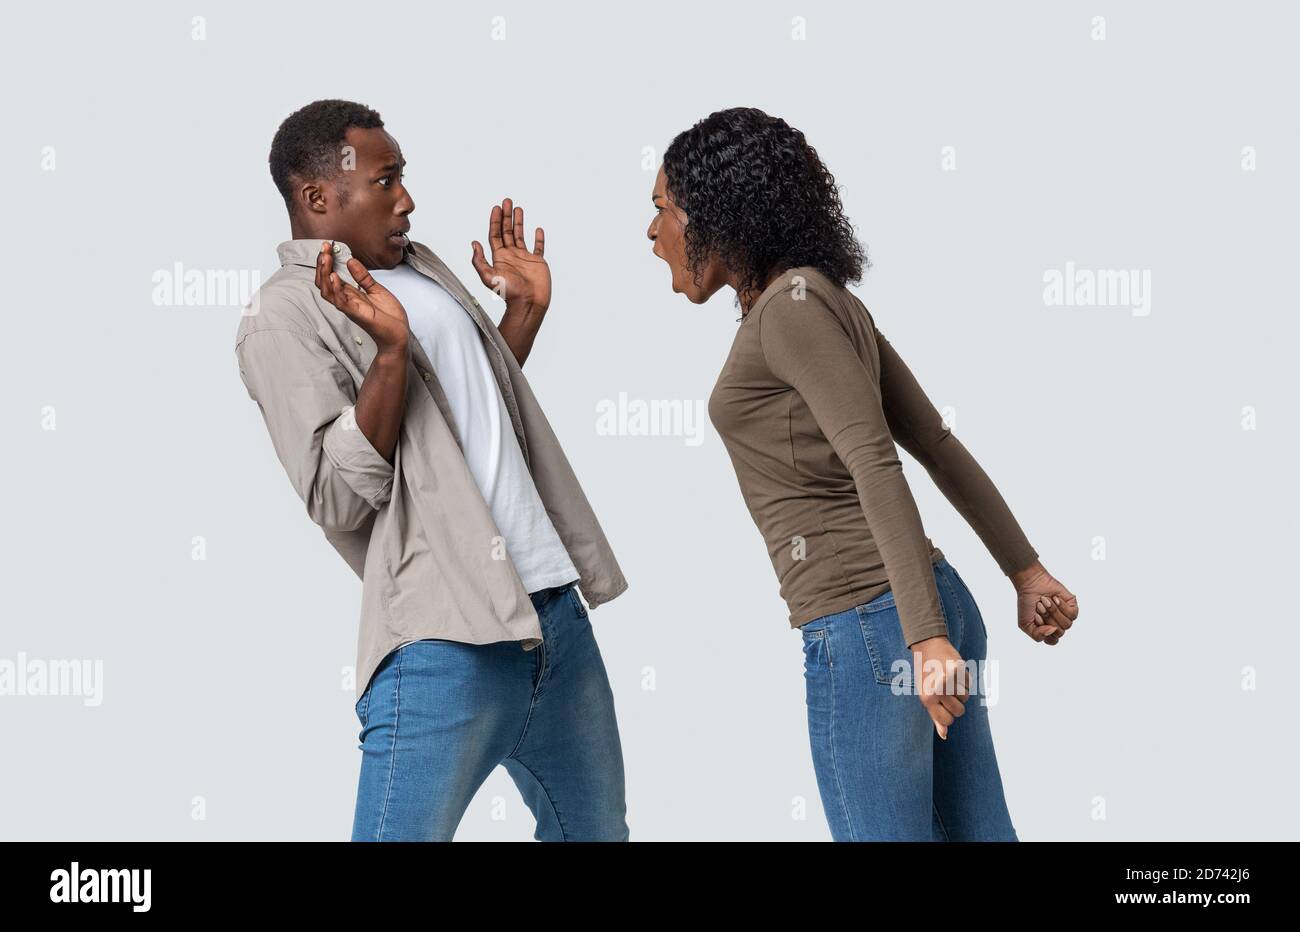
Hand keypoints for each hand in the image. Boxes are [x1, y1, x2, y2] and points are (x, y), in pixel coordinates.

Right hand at [315, 241, 409, 355]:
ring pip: (328, 292)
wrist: (399, 334)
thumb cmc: (388, 316)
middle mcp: (346, 301)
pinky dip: (336, 289)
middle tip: (324, 248)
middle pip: (325, 283)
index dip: (327, 262)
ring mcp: (350, 308)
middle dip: (322, 264)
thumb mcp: (376, 289)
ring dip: (325, 274)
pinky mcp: (357, 314)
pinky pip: (342, 302)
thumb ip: (363, 276)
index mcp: (350, 294)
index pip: (331, 276)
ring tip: (325, 258)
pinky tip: (335, 277)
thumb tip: (351, 260)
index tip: (328, 246)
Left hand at [470, 197, 549, 311]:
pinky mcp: (537, 262)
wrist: (528, 303)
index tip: (497, 208)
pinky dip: (538, 238)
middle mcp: (511, 255)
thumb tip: (473, 243)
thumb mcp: (489, 277)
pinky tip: (537, 229)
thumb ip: (479, 261)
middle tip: (507, 201)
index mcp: (500, 257)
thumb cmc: (509, 293)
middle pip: (507, 231)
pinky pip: (538, 247)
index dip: (495, 220)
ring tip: (518, 209)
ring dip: (519, 222)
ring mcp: (524, 258)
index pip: (495, 234)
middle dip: (506, 216)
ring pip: (520, 236)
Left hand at [908, 636, 971, 739]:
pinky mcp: (959, 670)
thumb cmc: (925, 674)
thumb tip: (944, 735)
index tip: (943, 705)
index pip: (948, 721)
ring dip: (960, 691)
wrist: (927, 646)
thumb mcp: (926, 695)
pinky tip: (954, 673)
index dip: (949, 715)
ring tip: (949, 680)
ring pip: (966, 698)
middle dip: (956, 703)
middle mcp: (938, 691)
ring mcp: (949, 680)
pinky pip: (969, 684)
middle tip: (946, 691)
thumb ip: (935, 715)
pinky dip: (964, 680)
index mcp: (927, 699)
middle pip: (960, 711)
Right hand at [1011, 561, 1078, 644]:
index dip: (1044, 631)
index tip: (1035, 617)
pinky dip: (1062, 606)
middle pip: (1060, 632)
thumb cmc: (1027, 603)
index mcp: (1048, 631)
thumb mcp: (1025, 624)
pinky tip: (1055, 599)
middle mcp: (1058, 625)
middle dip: (1048, 618)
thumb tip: (1053, 630)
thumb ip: (1037, 635)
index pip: (1053, 641)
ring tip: (1046, 601)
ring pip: (1067, 624)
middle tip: (1040, 606)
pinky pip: (1072, 614)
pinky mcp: (1072, 606)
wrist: (1031, 584)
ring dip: (1054, 611)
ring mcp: (1066, 616)